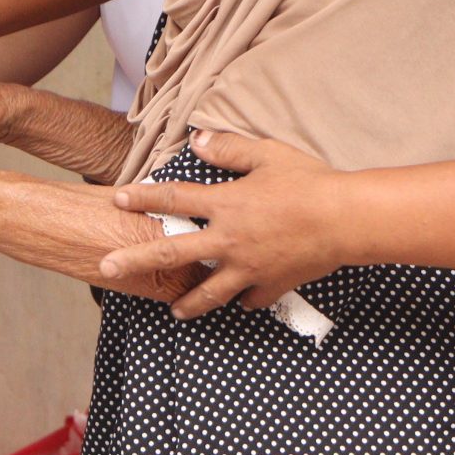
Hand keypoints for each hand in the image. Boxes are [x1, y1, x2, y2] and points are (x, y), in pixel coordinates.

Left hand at [96, 130, 349, 318]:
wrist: (346, 220)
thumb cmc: (309, 182)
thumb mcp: (267, 154)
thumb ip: (228, 149)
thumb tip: (197, 141)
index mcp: (225, 204)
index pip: (174, 198)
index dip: (143, 196)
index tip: (117, 198)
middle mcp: (229, 240)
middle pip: (173, 254)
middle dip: (136, 260)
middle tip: (107, 269)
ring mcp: (249, 268)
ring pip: (209, 292)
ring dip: (188, 303)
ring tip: (173, 312)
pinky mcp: (272, 285)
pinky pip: (251, 299)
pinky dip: (243, 301)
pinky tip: (238, 303)